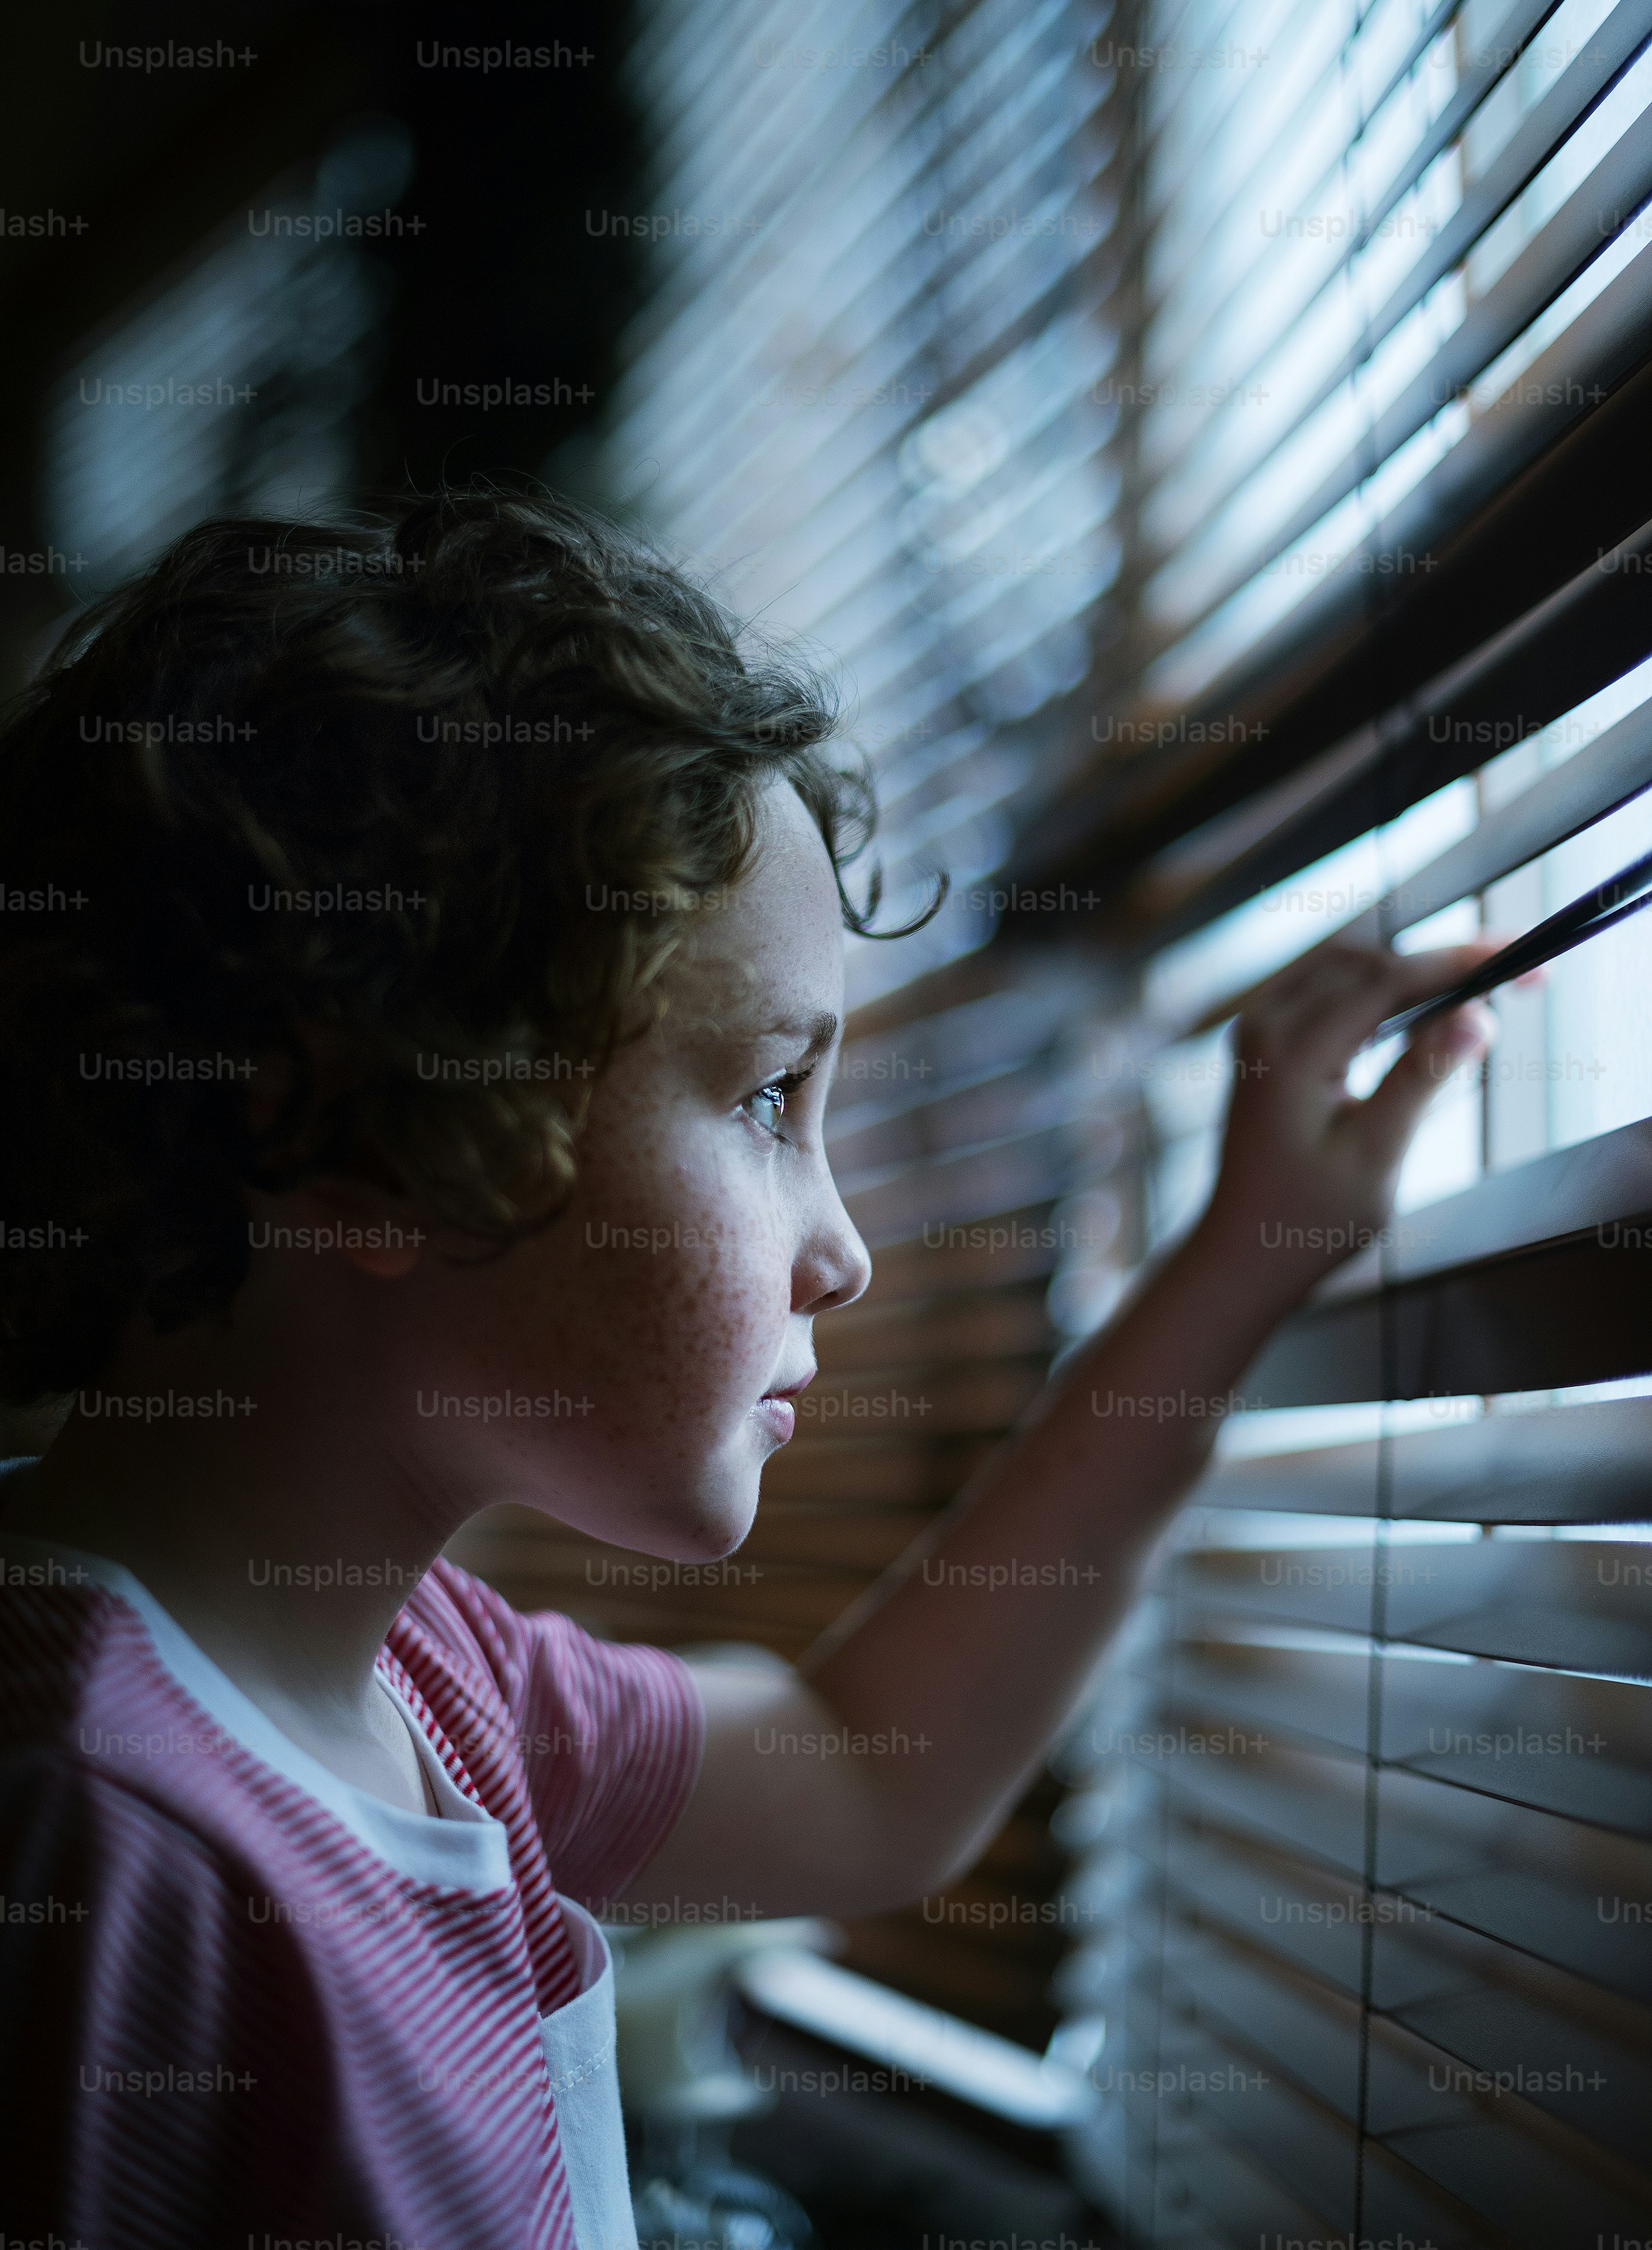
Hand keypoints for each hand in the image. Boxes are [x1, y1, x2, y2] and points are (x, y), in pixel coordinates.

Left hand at [1197, 940, 1502, 1305]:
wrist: (1240, 1252)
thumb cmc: (1305, 1221)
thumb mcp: (1375, 1156)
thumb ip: (1420, 1079)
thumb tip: (1477, 1017)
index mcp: (1288, 1054)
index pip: (1386, 980)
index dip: (1458, 963)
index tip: (1518, 957)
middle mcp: (1264, 1028)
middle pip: (1366, 963)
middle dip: (1439, 961)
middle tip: (1511, 971)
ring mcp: (1257, 1030)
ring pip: (1345, 967)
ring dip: (1408, 969)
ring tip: (1475, 985)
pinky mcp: (1263, 1041)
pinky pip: (1324, 988)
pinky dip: (1376, 987)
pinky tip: (1418, 1004)